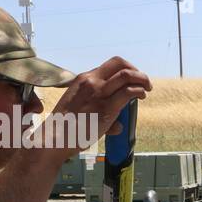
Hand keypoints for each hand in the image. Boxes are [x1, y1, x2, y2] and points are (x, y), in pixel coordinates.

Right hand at [35, 57, 151, 152]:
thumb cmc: (66, 126)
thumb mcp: (79, 107)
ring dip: (142, 80)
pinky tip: (140, 97)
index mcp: (84, 79)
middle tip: (144, 82)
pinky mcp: (106, 108)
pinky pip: (128, 92)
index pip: (111, 65)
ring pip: (127, 75)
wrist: (55, 137)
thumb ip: (99, 110)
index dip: (127, 68)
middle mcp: (91, 82)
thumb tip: (118, 125)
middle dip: (137, 70)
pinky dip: (139, 92)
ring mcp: (99, 93)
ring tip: (146, 88)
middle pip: (121, 64)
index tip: (133, 79)